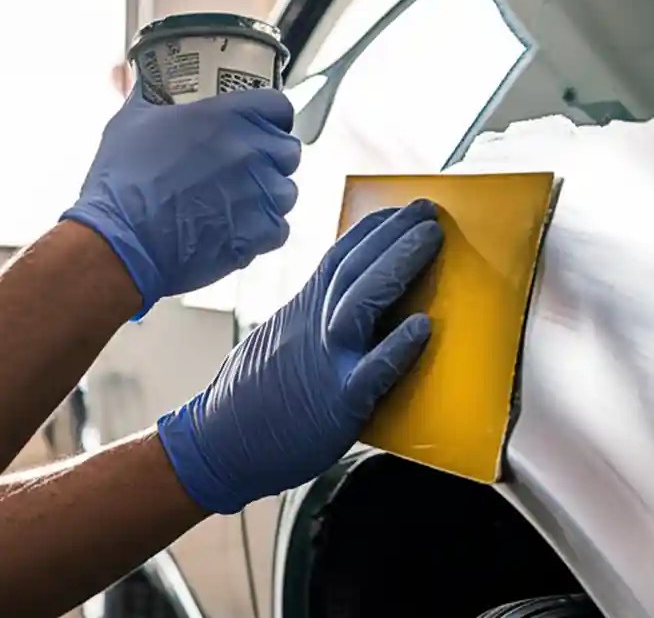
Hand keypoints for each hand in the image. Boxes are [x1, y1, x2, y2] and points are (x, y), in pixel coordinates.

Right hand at [62, 87, 300, 314]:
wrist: (124, 242)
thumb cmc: (124, 183)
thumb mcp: (131, 122)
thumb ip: (148, 96)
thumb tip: (136, 77)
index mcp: (227, 117)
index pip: (278, 106)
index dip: (271, 117)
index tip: (260, 125)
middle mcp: (252, 151)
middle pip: (287, 149)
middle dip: (271, 157)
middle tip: (244, 167)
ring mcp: (263, 192)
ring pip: (286, 189)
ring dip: (268, 194)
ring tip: (235, 201)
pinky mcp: (264, 230)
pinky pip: (280, 226)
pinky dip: (263, 229)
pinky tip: (234, 228)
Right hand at [157, 200, 442, 513]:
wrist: (219, 446)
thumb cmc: (255, 396)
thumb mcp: (282, 337)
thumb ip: (317, 314)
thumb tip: (363, 297)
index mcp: (303, 310)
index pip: (340, 257)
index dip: (374, 229)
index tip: (403, 208)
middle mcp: (315, 327)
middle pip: (356, 268)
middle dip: (394, 234)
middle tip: (429, 211)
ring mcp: (327, 362)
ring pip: (362, 303)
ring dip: (399, 266)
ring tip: (432, 240)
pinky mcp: (338, 403)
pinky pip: (372, 371)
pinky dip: (397, 347)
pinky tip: (423, 326)